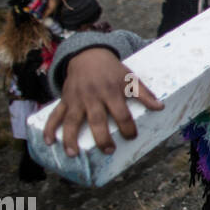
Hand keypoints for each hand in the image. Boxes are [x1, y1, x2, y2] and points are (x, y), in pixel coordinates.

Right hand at [43, 47, 162, 156]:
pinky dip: (50, 128)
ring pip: (71, 121)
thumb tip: (160, 107)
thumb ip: (144, 94)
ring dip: (70, 138)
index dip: (128, 128)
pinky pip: (54, 115)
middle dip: (102, 138)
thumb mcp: (130, 78)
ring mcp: (76, 100)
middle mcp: (92, 97)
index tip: (131, 136)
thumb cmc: (112, 70)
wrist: (88, 55)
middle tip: (108, 150)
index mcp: (111, 92)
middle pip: (96, 121)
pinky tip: (49, 142)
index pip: (121, 114)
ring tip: (73, 154)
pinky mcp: (64, 100)